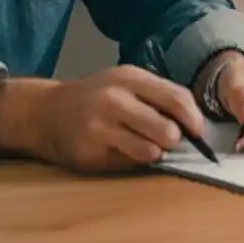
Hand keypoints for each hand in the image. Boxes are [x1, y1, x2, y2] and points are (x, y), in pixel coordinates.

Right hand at [0, 66, 205, 172]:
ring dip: (153, 154)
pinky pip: (127, 164)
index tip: (198, 131)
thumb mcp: (125, 83)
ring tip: (142, 146)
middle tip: (168, 141)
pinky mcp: (90, 152)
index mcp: (130, 78)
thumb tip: (193, 124)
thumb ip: (157, 97)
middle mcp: (115, 99)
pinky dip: (131, 162)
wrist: (45, 111)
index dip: (193, 119)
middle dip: (174, 141)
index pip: (176, 98)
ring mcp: (101, 127)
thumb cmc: (96, 97)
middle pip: (167, 130)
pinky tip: (118, 151)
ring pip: (150, 151)